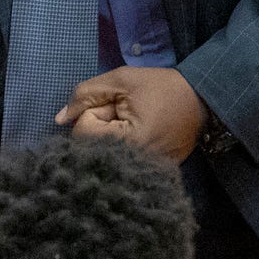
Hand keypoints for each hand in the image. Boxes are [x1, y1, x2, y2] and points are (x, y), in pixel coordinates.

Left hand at [58, 67, 203, 162]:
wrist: (200, 101)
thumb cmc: (161, 87)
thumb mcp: (121, 80)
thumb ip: (85, 95)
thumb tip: (59, 119)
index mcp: (129, 142)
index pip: (82, 133)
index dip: (93, 114)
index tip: (117, 106)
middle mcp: (133, 166)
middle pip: (88, 149)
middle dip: (99, 129)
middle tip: (123, 116)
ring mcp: (141, 174)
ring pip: (100, 157)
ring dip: (107, 140)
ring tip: (131, 126)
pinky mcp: (147, 177)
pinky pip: (115, 165)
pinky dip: (117, 151)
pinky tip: (133, 139)